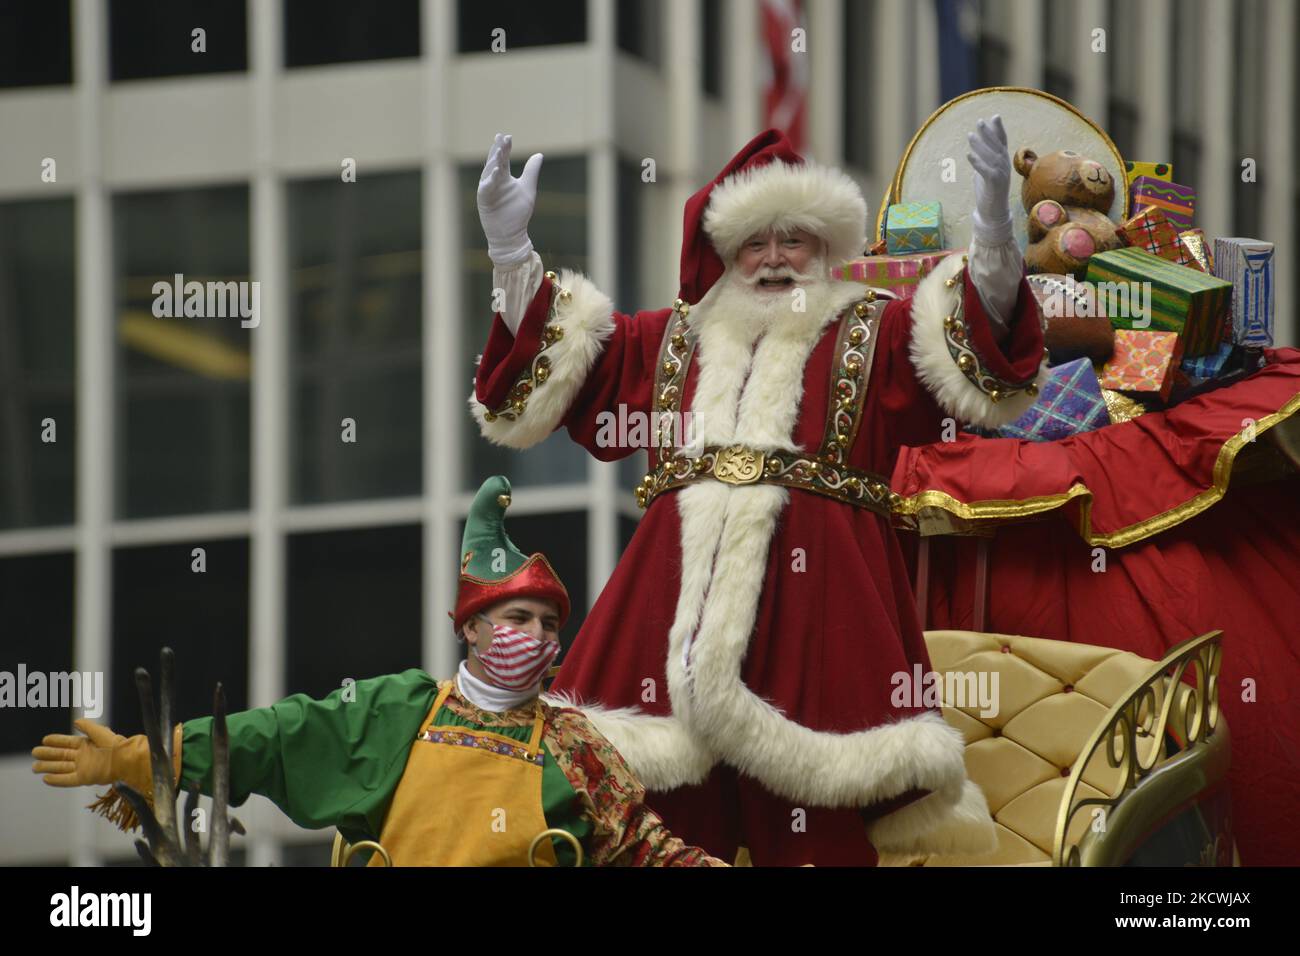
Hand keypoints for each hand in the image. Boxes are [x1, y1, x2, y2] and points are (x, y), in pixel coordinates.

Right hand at [31, 718, 124, 787]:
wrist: (124, 759)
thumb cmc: (114, 744)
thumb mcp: (99, 731)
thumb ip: (87, 726)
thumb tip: (75, 721)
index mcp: (87, 744)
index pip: (67, 742)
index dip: (56, 740)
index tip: (44, 739)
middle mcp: (83, 756)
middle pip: (61, 756)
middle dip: (48, 754)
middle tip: (35, 752)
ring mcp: (83, 768)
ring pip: (61, 767)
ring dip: (48, 767)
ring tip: (34, 767)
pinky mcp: (84, 778)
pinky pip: (67, 780)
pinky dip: (56, 780)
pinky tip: (45, 778)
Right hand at [477, 133, 543, 265]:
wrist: (512, 234)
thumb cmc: (518, 213)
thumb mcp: (528, 188)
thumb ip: (531, 171)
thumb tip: (538, 154)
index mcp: (503, 177)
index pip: (503, 159)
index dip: (505, 147)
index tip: (508, 136)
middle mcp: (494, 181)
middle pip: (495, 162)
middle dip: (497, 150)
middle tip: (500, 137)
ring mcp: (488, 190)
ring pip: (489, 172)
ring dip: (493, 162)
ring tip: (499, 151)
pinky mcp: (484, 200)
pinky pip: (486, 188)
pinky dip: (491, 180)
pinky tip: (497, 171)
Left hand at [966, 115, 1012, 242]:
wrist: (993, 213)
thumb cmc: (988, 192)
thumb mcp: (986, 173)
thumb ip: (984, 161)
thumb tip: (976, 150)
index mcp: (1003, 162)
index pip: (1002, 142)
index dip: (999, 129)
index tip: (994, 117)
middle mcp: (1004, 166)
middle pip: (996, 146)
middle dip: (988, 133)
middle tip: (979, 121)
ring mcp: (1001, 175)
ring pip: (990, 157)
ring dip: (980, 145)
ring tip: (970, 135)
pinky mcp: (994, 184)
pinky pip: (986, 171)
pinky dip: (977, 163)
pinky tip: (969, 155)